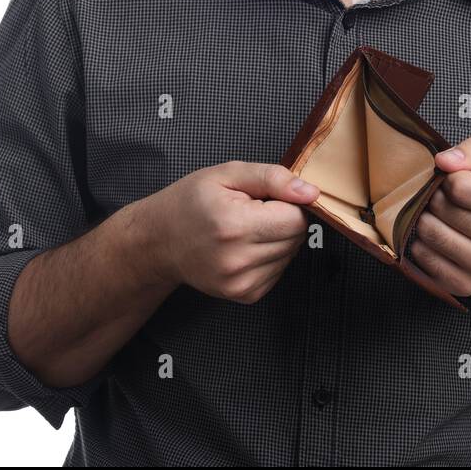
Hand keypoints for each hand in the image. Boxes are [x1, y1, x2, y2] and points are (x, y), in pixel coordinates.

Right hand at [146, 161, 318, 304]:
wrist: (159, 240)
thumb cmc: (191, 202)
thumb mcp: (228, 174)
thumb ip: (273, 178)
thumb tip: (311, 192)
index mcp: (234, 225)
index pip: (296, 219)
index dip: (288, 203)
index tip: (266, 198)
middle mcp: (238, 259)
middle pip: (296, 238)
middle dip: (283, 220)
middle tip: (254, 211)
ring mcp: (240, 282)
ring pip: (290, 255)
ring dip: (277, 239)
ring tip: (246, 229)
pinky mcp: (244, 295)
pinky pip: (278, 272)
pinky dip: (269, 257)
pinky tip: (245, 247)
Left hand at [409, 136, 470, 297]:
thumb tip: (442, 161)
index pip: (460, 185)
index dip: (451, 178)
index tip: (459, 182)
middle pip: (442, 208)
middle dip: (437, 197)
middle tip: (448, 199)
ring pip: (428, 231)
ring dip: (427, 217)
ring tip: (442, 216)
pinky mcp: (464, 286)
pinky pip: (422, 255)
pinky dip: (423, 242)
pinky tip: (440, 236)